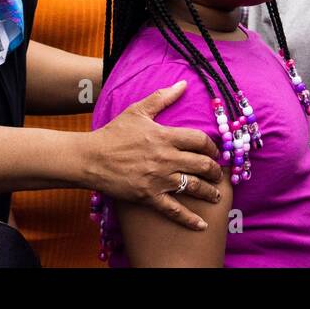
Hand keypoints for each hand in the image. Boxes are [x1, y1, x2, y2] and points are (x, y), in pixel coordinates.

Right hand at [86, 82, 224, 230]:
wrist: (90, 159)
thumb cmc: (114, 133)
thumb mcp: (138, 110)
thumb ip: (162, 97)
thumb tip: (183, 84)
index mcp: (165, 136)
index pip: (200, 141)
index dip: (213, 147)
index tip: (215, 152)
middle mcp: (166, 158)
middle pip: (202, 164)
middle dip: (216, 171)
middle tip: (219, 174)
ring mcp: (158, 179)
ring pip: (193, 186)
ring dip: (209, 192)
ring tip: (216, 195)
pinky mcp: (148, 196)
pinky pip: (174, 210)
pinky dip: (189, 219)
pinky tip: (201, 224)